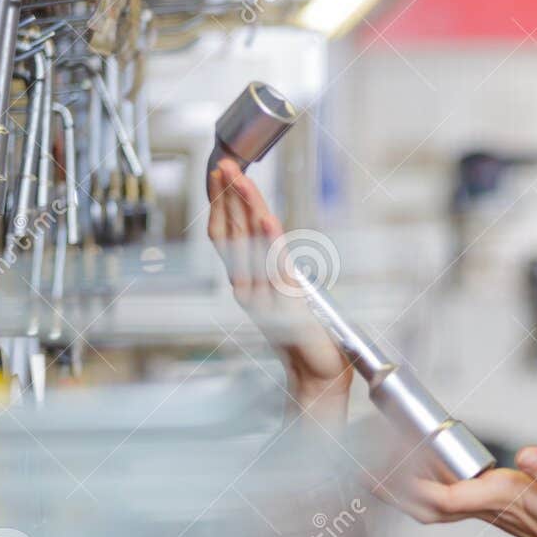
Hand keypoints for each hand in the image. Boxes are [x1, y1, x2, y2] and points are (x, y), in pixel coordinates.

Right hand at [207, 159, 350, 403]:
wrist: (317, 373)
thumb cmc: (305, 334)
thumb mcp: (282, 293)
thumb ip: (271, 267)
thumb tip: (267, 233)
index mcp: (245, 282)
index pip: (225, 234)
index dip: (221, 203)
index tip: (220, 174)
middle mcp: (247, 287)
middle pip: (232, 232)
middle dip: (228, 196)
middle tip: (224, 164)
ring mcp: (264, 296)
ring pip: (249, 243)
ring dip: (244, 207)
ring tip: (240, 178)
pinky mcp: (287, 304)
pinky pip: (275, 265)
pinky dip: (270, 238)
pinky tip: (265, 215)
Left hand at [370, 445, 536, 536]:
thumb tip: (525, 455)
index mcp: (503, 500)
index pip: (444, 496)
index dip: (411, 484)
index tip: (382, 466)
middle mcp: (487, 507)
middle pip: (425, 506)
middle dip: (390, 491)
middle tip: (355, 465)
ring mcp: (485, 510)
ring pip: (431, 505)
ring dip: (401, 488)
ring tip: (372, 461)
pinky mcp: (488, 506)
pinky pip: (444, 499)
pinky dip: (422, 485)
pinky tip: (414, 465)